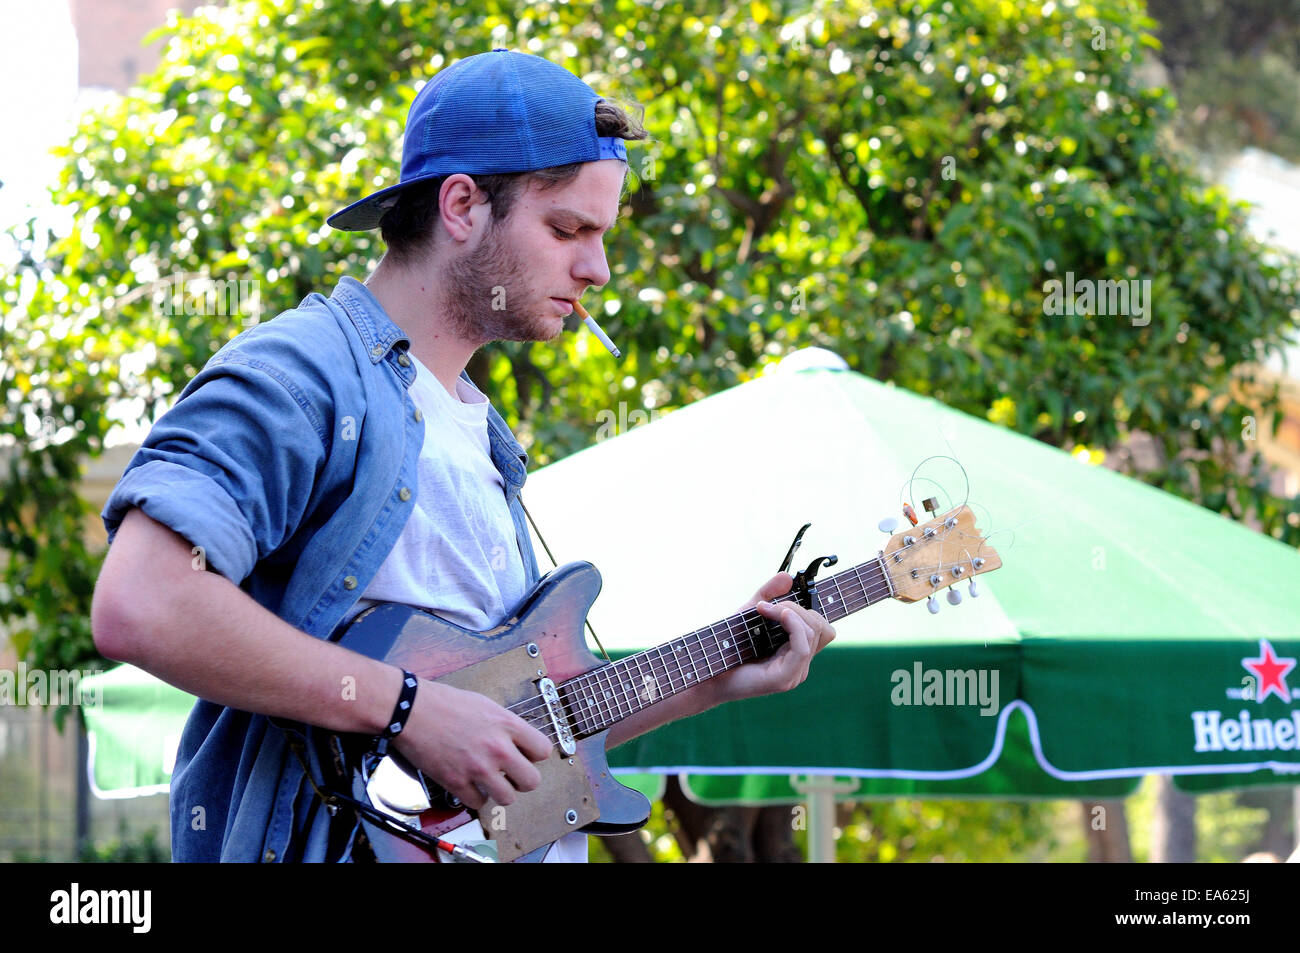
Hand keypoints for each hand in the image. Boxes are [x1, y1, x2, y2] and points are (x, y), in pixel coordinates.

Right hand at [392, 679, 551, 811]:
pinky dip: (475, 797)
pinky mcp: (456, 781)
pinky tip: (471, 785)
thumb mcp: (485, 704)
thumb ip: (504, 724)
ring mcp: (477, 767)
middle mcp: (497, 748)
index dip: (535, 756)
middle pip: (531, 781)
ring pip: (507, 798)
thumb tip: (515, 740)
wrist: (411, 709)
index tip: (526, 756)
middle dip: (522, 780)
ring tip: (491, 782)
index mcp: (506, 724)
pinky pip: (478, 803)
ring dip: (500, 792)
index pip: (543, 750)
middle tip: (512, 775)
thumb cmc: (443, 702)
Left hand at [710, 571, 835, 704]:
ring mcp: (795, 673)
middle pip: (821, 627)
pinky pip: (802, 646)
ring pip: (813, 633)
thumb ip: (768, 595)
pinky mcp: (784, 678)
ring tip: (765, 609)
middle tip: (768, 605)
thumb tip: (788, 577)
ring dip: (790, 611)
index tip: (782, 600)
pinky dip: (792, 624)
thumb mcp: (749, 613)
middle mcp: (800, 665)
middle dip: (798, 607)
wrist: (708, 671)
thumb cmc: (728, 646)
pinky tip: (778, 614)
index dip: (809, 609)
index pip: (823, 628)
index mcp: (797, 652)